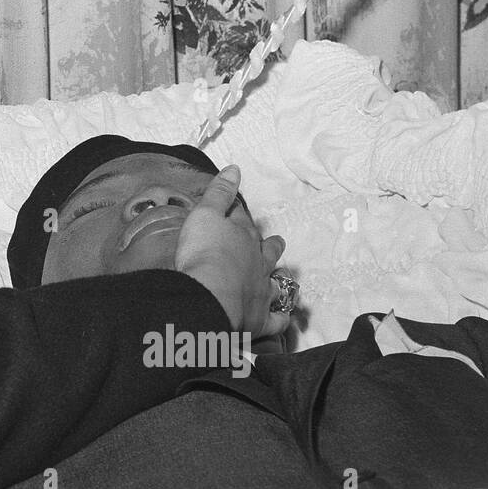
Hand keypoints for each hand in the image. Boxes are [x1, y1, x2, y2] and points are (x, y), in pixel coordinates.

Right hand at [174, 165, 291, 339]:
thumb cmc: (204, 253)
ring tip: (283, 279)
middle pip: (268, 251)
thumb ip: (219, 192)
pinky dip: (280, 318)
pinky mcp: (259, 319)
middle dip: (271, 246)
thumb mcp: (205, 215)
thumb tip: (235, 168)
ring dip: (279, 281)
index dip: (238, 214)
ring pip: (276, 284)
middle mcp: (258, 263)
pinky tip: (283, 318)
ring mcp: (261, 292)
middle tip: (276, 243)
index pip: (242, 220)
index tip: (237, 211)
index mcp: (244, 236)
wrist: (209, 295)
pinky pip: (276, 319)